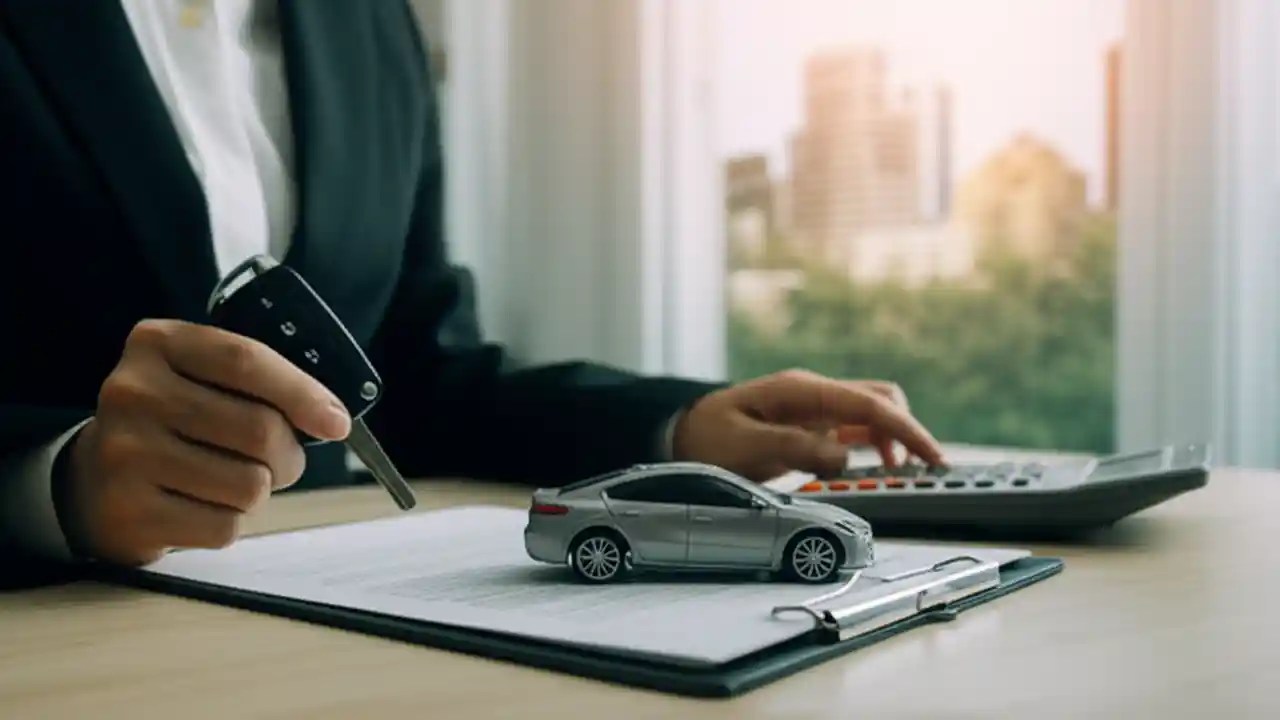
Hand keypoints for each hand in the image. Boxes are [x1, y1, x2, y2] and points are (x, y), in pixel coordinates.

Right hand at [64, 319, 350, 564]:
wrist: (94, 480)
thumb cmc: (175, 423)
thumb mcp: (204, 379)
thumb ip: (261, 384)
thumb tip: (331, 419)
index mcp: (158, 344)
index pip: (247, 361)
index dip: (303, 394)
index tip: (336, 423)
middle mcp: (132, 392)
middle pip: (258, 428)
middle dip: (288, 455)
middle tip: (280, 462)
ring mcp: (125, 453)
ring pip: (249, 484)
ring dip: (259, 491)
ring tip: (232, 481)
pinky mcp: (128, 511)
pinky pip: (224, 526)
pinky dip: (229, 522)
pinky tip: (200, 507)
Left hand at [670, 369, 942, 482]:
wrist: (680, 435)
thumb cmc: (707, 439)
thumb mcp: (745, 447)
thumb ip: (794, 449)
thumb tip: (843, 458)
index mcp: (800, 390)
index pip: (868, 404)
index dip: (905, 429)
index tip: (932, 456)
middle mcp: (813, 394)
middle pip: (880, 401)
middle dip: (907, 432)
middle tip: (927, 471)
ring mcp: (814, 408)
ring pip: (872, 416)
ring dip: (892, 442)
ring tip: (904, 477)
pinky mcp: (811, 426)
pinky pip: (854, 432)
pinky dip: (874, 449)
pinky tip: (875, 471)